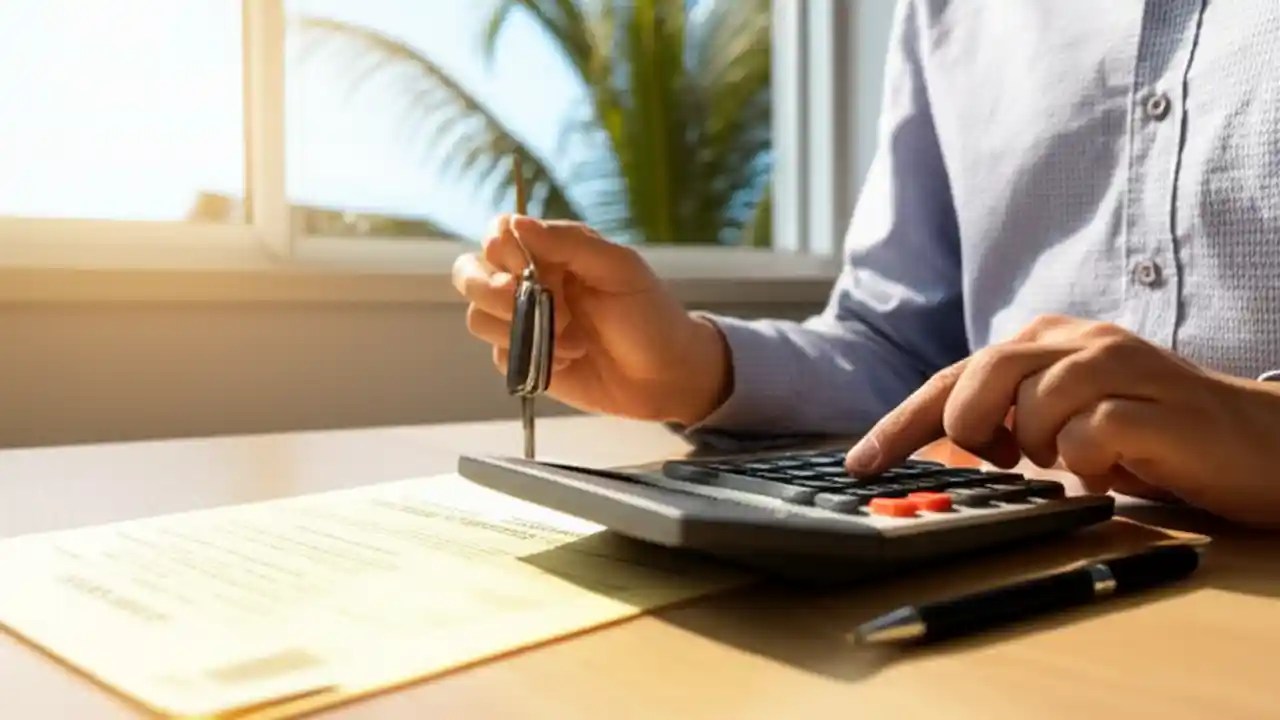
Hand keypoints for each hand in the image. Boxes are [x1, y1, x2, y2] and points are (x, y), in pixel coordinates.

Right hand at [453, 215, 731, 424]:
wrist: (666, 375)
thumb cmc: (649, 314)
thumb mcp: (619, 269)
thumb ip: (568, 243)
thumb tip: (514, 223)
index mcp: (552, 251)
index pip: (497, 235)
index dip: (503, 252)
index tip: (529, 271)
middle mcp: (529, 281)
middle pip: (469, 272)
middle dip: (489, 291)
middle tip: (524, 304)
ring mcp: (524, 322)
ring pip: (477, 316)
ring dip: (519, 330)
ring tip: (570, 340)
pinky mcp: (525, 359)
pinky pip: (499, 355)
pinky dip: (530, 359)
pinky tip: (568, 361)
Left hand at [844, 314, 1279, 526]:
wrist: (1259, 442)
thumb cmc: (1150, 435)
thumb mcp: (1064, 426)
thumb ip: (1005, 426)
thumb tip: (933, 456)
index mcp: (1044, 342)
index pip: (952, 377)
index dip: (901, 423)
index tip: (860, 464)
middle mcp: (1075, 341)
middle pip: (981, 373)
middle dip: (970, 428)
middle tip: (999, 456)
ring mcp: (1118, 365)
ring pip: (1031, 402)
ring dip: (1040, 447)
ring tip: (1078, 456)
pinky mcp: (1153, 403)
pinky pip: (1087, 434)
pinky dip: (1087, 462)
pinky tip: (1114, 463)